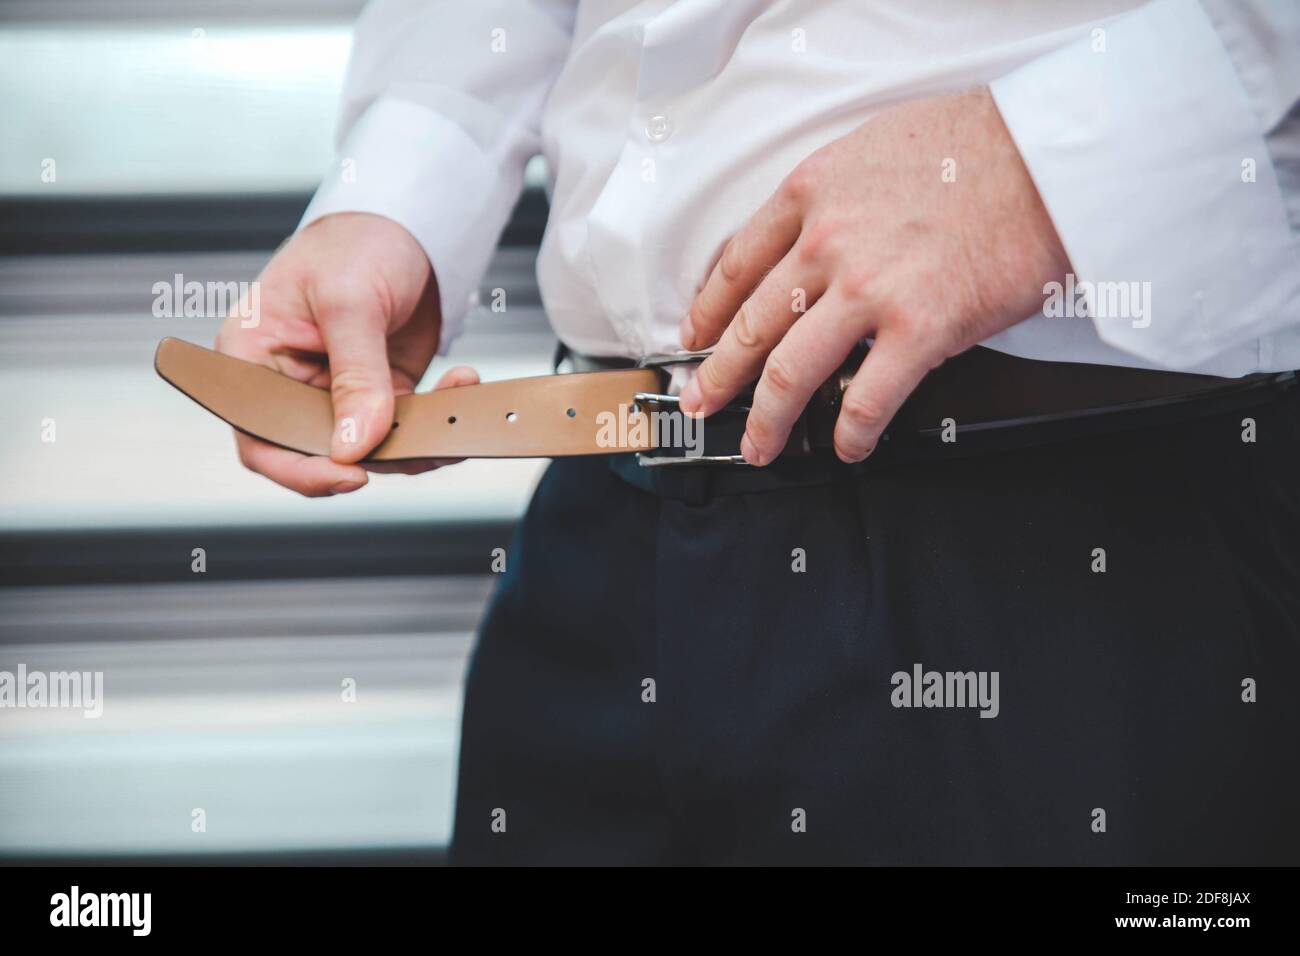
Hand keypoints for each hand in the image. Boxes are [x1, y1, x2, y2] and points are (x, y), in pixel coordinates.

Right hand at [215, 212, 476, 495]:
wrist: (404, 224)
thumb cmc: (354, 242)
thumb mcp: (350, 303)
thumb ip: (355, 376)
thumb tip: (355, 445)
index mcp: (253, 362)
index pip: (260, 439)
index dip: (299, 470)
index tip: (350, 475)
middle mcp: (290, 387)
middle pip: (321, 454)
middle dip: (378, 456)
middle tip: (426, 439)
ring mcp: (337, 394)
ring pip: (372, 450)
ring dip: (419, 441)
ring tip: (456, 405)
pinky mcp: (380, 394)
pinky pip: (405, 429)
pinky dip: (438, 421)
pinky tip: (464, 385)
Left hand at [677, 87, 1069, 464]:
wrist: (1050, 154)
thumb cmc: (978, 144)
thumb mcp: (873, 146)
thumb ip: (833, 197)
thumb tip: (814, 241)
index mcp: (811, 194)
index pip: (736, 265)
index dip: (707, 311)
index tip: (694, 336)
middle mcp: (826, 243)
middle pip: (751, 327)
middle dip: (717, 376)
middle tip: (702, 402)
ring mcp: (868, 289)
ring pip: (789, 373)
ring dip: (766, 421)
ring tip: (760, 445)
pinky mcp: (919, 330)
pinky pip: (866, 401)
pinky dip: (849, 435)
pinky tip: (847, 448)